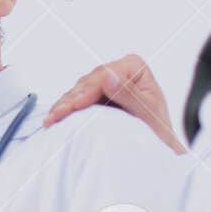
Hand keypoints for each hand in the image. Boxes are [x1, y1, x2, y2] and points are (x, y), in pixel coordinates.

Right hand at [42, 54, 184, 153]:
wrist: (159, 144)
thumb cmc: (158, 129)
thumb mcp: (147, 112)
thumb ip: (129, 95)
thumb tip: (109, 77)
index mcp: (134, 67)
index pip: (105, 75)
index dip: (87, 91)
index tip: (75, 106)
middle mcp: (119, 69)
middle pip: (88, 82)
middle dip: (71, 99)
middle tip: (55, 115)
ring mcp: (107, 81)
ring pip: (80, 89)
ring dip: (64, 104)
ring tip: (51, 119)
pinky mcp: (98, 93)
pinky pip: (79, 97)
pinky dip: (67, 108)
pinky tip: (55, 116)